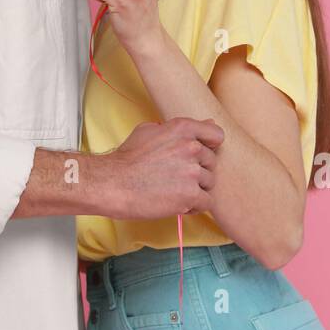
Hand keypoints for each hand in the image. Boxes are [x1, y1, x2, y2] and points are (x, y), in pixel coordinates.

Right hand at [102, 117, 223, 217]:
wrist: (113, 183)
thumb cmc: (128, 158)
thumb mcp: (149, 130)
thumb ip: (180, 128)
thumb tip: (207, 122)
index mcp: (183, 128)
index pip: (216, 134)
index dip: (210, 146)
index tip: (198, 155)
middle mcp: (191, 147)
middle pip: (211, 162)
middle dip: (198, 170)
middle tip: (176, 176)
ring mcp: (192, 171)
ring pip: (209, 183)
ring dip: (195, 189)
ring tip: (174, 191)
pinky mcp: (190, 194)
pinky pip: (207, 202)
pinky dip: (194, 206)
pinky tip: (178, 203)